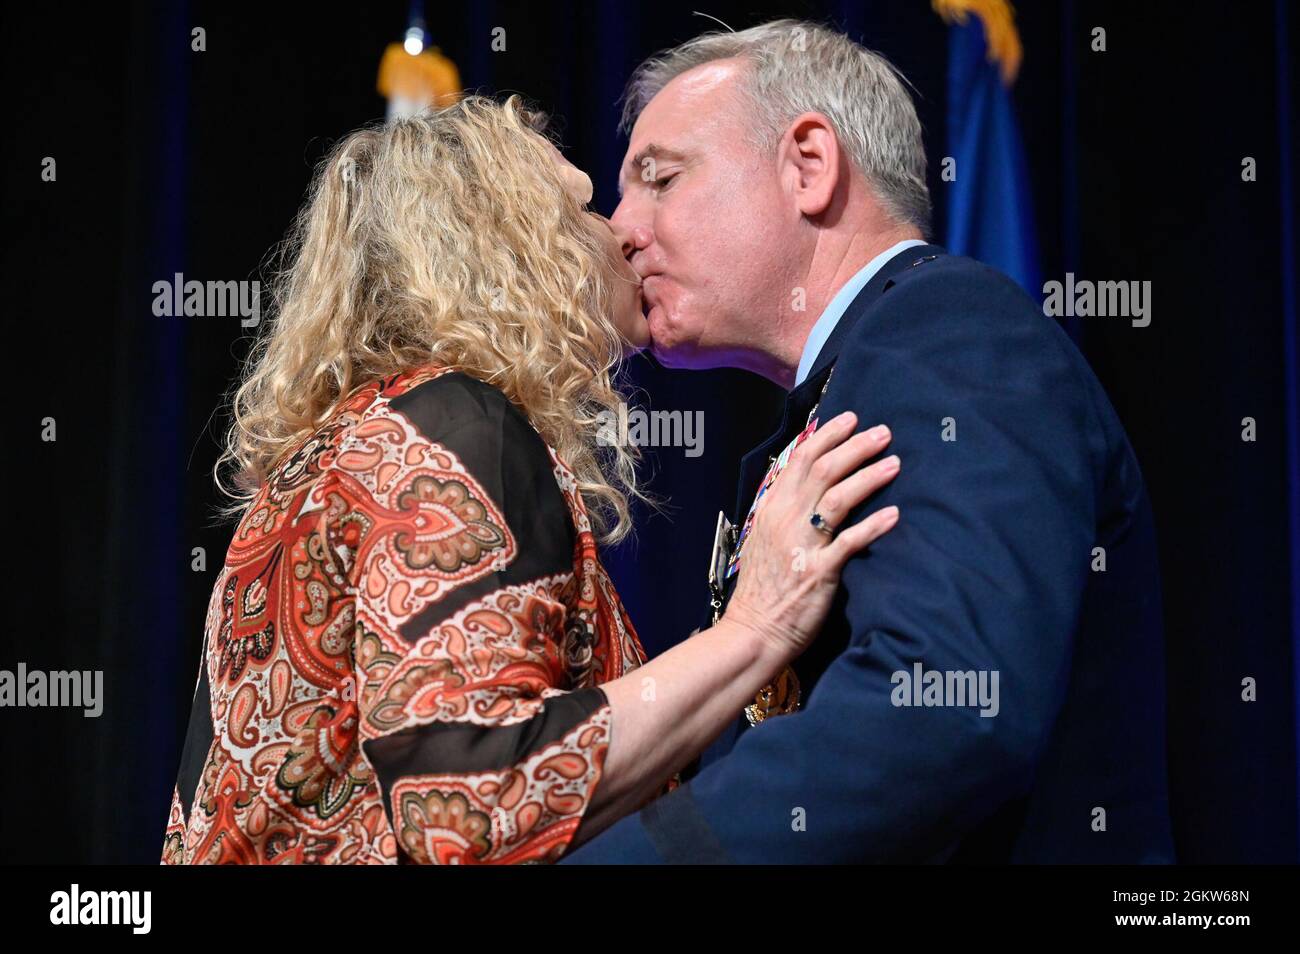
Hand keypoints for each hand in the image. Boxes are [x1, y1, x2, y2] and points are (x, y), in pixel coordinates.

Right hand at [723, 411, 899, 661]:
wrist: (753, 631)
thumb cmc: (763, 588)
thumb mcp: (764, 539)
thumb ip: (785, 511)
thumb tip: (806, 486)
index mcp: (772, 509)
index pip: (800, 459)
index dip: (827, 435)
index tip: (851, 419)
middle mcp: (785, 520)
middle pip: (822, 470)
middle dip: (855, 446)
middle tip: (884, 432)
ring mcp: (801, 545)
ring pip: (837, 498)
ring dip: (868, 477)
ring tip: (895, 463)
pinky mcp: (818, 572)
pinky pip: (849, 542)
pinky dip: (873, 526)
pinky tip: (895, 514)